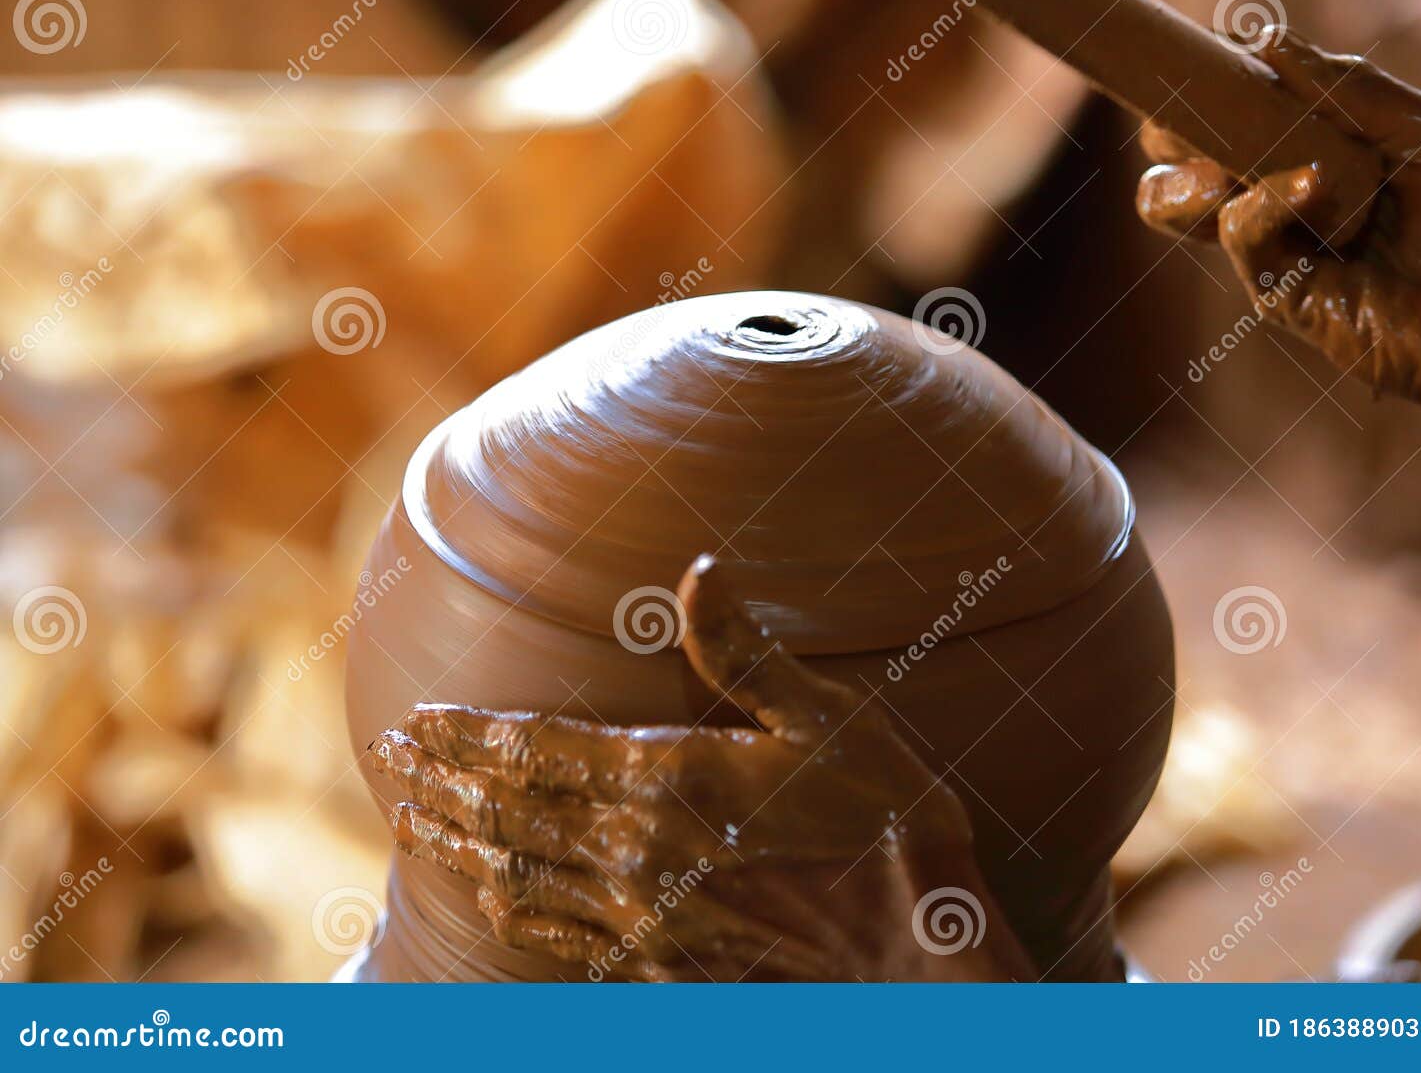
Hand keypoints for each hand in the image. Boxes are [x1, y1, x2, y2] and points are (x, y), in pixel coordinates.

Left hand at [366, 556, 1034, 981]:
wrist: (914, 946)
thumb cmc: (880, 818)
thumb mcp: (825, 716)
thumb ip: (746, 652)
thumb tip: (699, 572)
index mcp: (669, 779)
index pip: (536, 751)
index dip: (467, 736)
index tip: (412, 720)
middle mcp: (637, 851)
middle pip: (510, 814)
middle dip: (443, 785)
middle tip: (390, 762)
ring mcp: (643, 916)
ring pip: (520, 878)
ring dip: (459, 849)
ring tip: (412, 828)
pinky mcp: (663, 963)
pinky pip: (562, 941)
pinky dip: (514, 916)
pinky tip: (494, 904)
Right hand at [1135, 27, 1420, 411]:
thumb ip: (1354, 90)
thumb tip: (1265, 41)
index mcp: (1308, 140)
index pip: (1228, 98)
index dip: (1209, 71)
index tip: (1216, 52)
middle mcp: (1274, 187)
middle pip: (1174, 145)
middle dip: (1174, 118)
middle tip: (1204, 109)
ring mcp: (1269, 239)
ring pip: (1168, 198)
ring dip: (1186, 172)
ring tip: (1225, 170)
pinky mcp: (1273, 286)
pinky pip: (1237, 230)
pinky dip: (1265, 202)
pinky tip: (1314, 187)